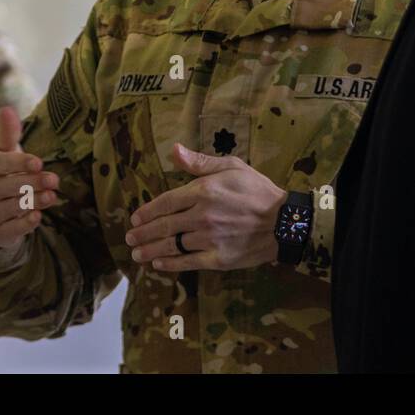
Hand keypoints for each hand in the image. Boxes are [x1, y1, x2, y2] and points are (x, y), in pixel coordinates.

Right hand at [0, 106, 59, 247]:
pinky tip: (38, 217)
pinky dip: (25, 224)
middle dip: (33, 183)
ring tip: (52, 196)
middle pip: (9, 186)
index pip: (0, 164)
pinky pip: (12, 229)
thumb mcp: (2, 151)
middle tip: (54, 179)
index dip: (19, 163)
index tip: (38, 161)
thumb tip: (6, 109)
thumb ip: (7, 132)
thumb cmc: (0, 172)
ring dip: (34, 202)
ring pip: (14, 207)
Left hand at [124, 143, 285, 271]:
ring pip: (172, 246)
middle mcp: (201, 216)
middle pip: (164, 226)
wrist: (284, 221)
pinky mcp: (218, 258)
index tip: (135, 217)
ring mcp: (209, 239)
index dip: (148, 211)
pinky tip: (158, 264)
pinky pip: (187, 262)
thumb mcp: (232, 166)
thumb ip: (200, 162)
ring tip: (137, 254)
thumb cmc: (258, 190)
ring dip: (150, 250)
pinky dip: (170, 264)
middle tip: (130, 238)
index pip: (166, 202)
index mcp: (203, 191)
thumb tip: (174, 150)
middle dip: (143, 233)